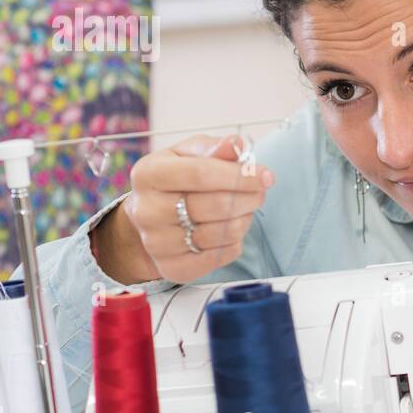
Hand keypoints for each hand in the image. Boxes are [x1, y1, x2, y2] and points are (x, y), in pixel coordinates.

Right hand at [97, 134, 273, 284]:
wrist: (152, 217)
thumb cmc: (177, 178)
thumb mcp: (189, 154)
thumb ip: (213, 148)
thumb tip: (235, 144)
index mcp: (149, 174)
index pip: (201, 174)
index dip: (239, 176)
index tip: (266, 176)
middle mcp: (146, 210)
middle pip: (214, 206)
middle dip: (248, 198)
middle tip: (260, 193)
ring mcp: (156, 242)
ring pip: (218, 234)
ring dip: (243, 220)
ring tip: (245, 210)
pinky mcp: (170, 268)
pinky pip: (215, 259)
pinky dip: (233, 244)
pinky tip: (232, 231)